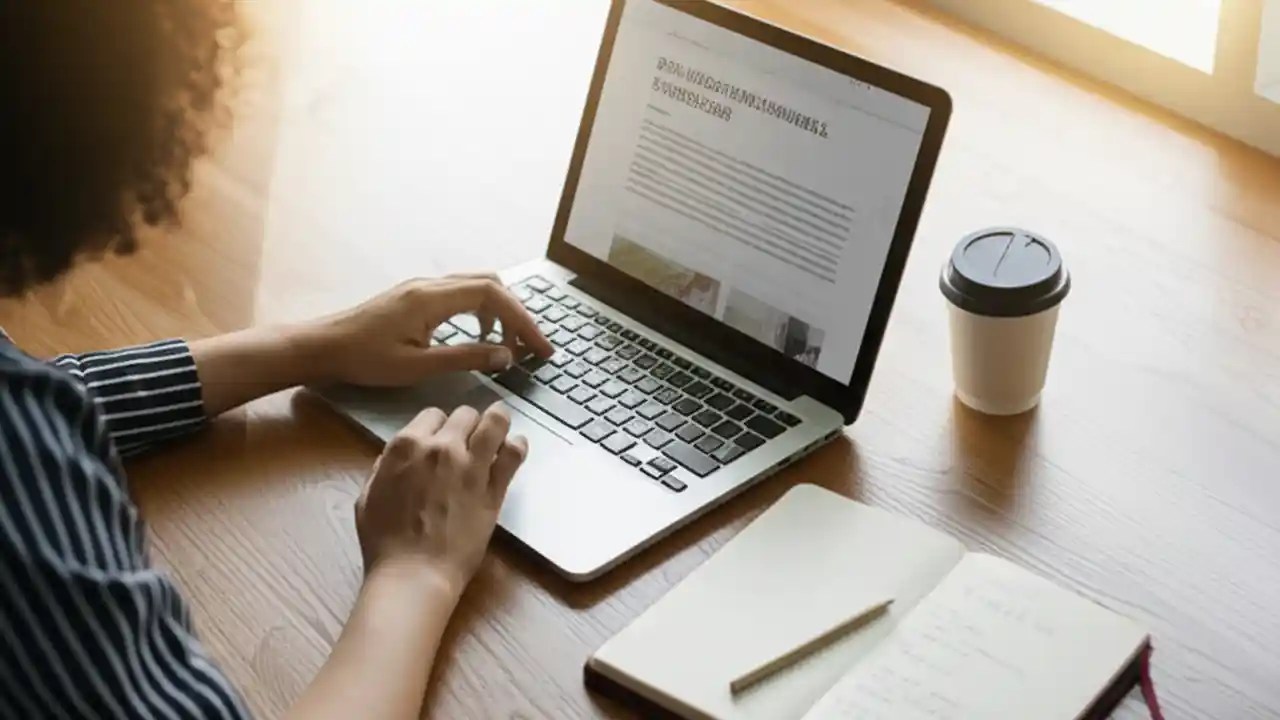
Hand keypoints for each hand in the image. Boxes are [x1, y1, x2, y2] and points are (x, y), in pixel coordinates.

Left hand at [302, 274, 554, 387]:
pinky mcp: (416, 296)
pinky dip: (481, 312)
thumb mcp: (418, 366)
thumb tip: (505, 355)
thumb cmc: (364, 360)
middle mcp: (431, 285)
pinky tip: (481, 339)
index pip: (493, 295)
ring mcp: (423, 287)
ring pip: (477, 286)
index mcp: (432, 298)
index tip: (539, 347)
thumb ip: (465, 358)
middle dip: (517, 314)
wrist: (322, 347)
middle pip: (491, 284)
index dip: (522, 319)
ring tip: (511, 346)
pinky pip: (461, 294)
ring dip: (500, 312)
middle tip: (533, 347)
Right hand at [355, 404, 525, 591]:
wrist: (414, 573)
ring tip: (499, 429)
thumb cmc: (384, 541)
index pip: (431, 415)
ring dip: (497, 421)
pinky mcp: (494, 487)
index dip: (438, 426)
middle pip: (464, 414)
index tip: (442, 438)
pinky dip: (516, 446)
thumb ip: (384, 468)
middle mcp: (441, 447)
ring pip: (494, 422)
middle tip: (468, 440)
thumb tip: (396, 456)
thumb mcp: (368, 497)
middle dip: (466, 424)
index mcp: (406, 445)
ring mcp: (471, 465)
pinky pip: (513, 453)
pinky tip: (515, 447)